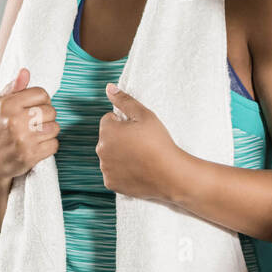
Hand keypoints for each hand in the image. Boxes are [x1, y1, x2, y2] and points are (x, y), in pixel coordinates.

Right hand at [0, 68, 58, 185]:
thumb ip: (13, 88)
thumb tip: (25, 71)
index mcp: (7, 105)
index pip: (42, 93)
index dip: (41, 101)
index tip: (34, 108)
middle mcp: (14, 120)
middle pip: (51, 110)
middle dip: (47, 117)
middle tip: (35, 124)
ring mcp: (23, 139)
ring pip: (55, 128)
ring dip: (48, 132)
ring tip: (35, 135)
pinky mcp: (30, 155)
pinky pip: (54, 145)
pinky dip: (49, 146)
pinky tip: (36, 146)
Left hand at [96, 85, 185, 201]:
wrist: (170, 175)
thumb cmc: (159, 142)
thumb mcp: (145, 115)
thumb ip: (124, 100)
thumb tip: (109, 88)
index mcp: (107, 131)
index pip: (109, 120)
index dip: (124, 123)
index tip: (139, 130)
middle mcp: (101, 150)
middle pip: (108, 139)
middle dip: (120, 139)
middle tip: (142, 144)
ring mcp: (105, 168)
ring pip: (110, 156)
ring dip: (120, 155)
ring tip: (141, 158)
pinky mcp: (111, 183)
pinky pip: (114, 173)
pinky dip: (123, 172)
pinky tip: (138, 170)